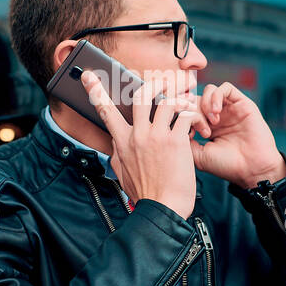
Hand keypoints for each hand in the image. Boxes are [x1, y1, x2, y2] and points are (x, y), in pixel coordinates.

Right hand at [82, 70, 202, 218]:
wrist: (162, 209)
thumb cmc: (145, 195)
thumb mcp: (122, 173)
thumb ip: (118, 154)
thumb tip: (116, 141)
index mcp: (122, 142)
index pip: (105, 111)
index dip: (95, 91)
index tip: (87, 75)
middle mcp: (138, 136)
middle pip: (141, 95)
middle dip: (154, 83)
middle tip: (164, 82)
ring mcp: (157, 137)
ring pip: (167, 102)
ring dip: (180, 100)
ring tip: (187, 105)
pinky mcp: (176, 142)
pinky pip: (185, 116)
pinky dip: (192, 116)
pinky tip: (197, 124)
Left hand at [187, 82, 285, 188]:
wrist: (252, 169)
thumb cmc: (226, 166)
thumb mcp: (198, 155)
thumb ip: (184, 139)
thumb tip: (173, 125)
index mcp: (205, 127)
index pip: (187, 109)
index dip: (182, 116)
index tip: (185, 133)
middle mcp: (217, 116)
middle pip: (196, 98)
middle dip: (193, 111)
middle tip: (199, 129)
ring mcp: (230, 109)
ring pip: (209, 90)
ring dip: (205, 103)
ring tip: (211, 122)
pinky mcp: (243, 103)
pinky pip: (226, 88)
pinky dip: (216, 97)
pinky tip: (217, 113)